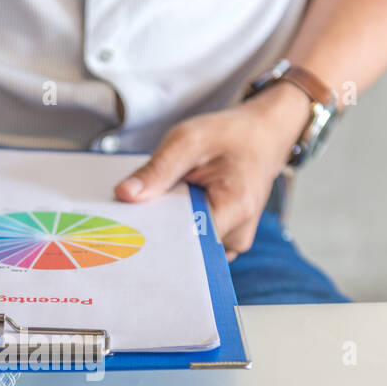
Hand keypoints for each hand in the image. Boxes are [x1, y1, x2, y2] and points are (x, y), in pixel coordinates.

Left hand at [114, 85, 311, 260]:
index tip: (128, 224)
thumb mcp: (188, 139)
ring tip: (161, 204)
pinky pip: (194, 245)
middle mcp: (237, 234)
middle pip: (184, 248)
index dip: (154, 231)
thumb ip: (157, 169)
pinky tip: (173, 210)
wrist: (262, 138)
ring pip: (187, 249)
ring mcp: (233, 242)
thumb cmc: (231, 136)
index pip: (184, 239)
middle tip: (134, 212)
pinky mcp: (225, 242)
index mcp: (235, 207)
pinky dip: (179, 229)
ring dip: (168, 229)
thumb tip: (124, 194)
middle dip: (157, 231)